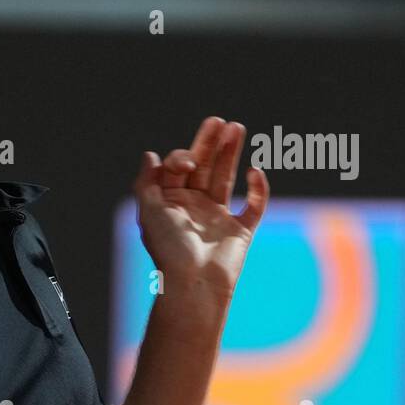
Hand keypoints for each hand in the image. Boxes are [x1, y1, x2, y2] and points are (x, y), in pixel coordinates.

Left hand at [134, 116, 270, 298]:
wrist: (194, 284)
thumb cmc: (168, 250)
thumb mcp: (148, 213)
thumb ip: (147, 183)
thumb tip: (150, 155)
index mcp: (171, 203)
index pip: (179, 170)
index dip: (183, 158)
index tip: (187, 165)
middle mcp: (194, 208)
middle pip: (204, 168)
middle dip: (210, 144)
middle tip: (218, 121)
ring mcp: (218, 218)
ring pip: (226, 178)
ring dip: (231, 154)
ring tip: (236, 127)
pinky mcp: (241, 230)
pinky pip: (255, 206)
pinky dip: (258, 189)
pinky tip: (254, 171)